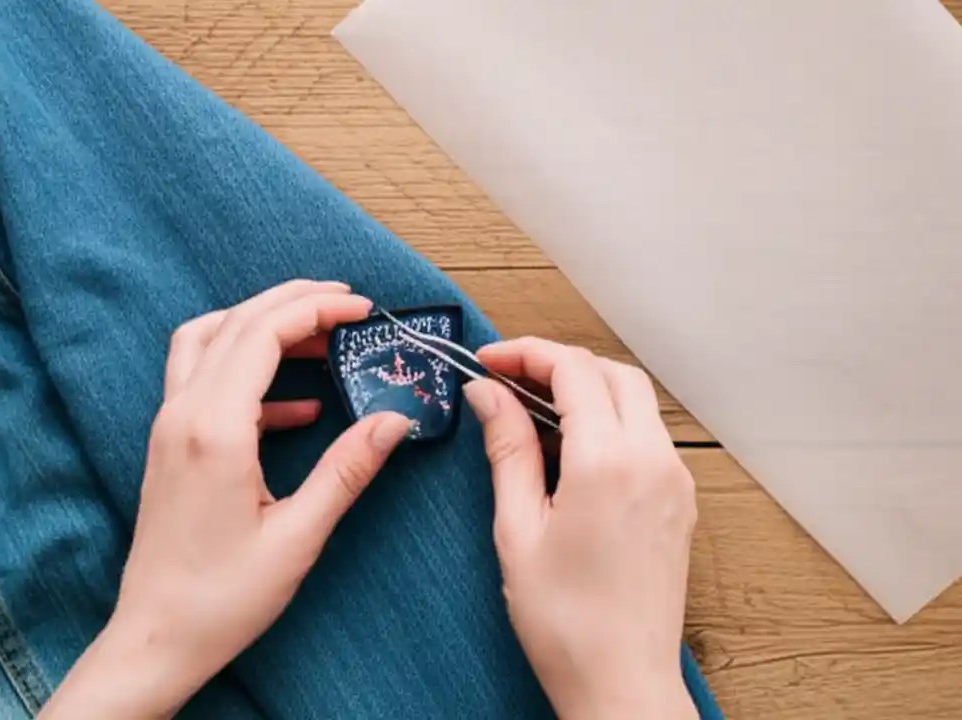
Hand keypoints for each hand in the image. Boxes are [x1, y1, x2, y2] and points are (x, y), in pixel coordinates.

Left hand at [40, 280, 411, 719]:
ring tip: (320, 336)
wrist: (156, 638)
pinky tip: (300, 406)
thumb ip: (347, 470)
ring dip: (260, 325)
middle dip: (291, 301)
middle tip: (345, 300)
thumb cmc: (222, 598)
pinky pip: (204, 382)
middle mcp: (182, 415)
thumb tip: (395, 421)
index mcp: (214, 430)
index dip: (315, 310)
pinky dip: (249, 372)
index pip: (262, 333)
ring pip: (208, 341)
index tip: (361, 308)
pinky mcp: (169, 447)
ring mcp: (169, 428)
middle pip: (234, 323)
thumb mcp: (298, 536)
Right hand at [464, 338, 697, 719]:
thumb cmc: (564, 620)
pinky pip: (648, 434)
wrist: (622, 681)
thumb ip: (507, 449)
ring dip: (587, 388)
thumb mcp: (517, 529)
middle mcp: (653, 460)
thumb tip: (487, 393)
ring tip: (533, 411)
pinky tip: (571, 447)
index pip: (572, 369)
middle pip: (611, 371)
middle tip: (508, 377)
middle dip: (558, 362)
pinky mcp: (680, 501)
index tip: (487, 361)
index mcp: (608, 462)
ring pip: (636, 398)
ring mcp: (674, 479)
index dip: (525, 354)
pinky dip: (610, 420)